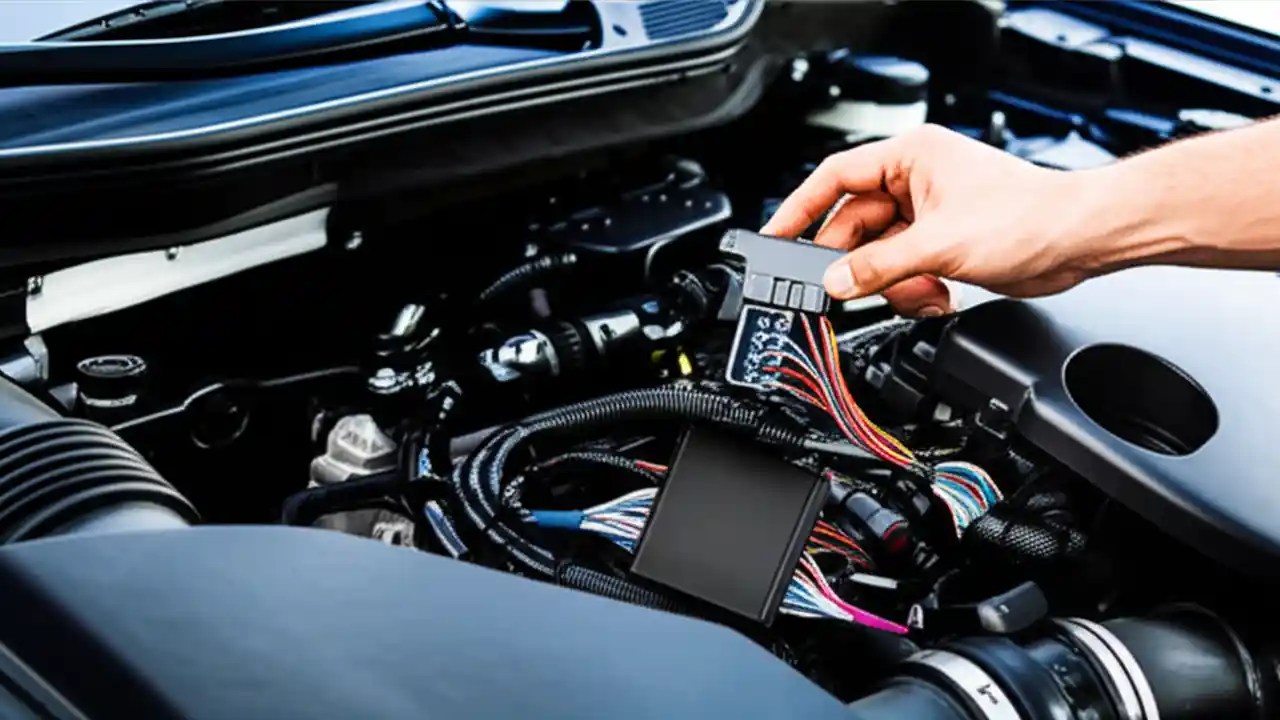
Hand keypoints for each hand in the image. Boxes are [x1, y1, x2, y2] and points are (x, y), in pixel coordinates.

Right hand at [761, 124, 1099, 315]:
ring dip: (892, 284)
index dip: (800, 208)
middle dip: (857, 264)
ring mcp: (927, 215)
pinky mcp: (941, 245)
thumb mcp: (939, 245)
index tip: (775, 236)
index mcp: (910, 157)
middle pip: (854, 227)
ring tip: (920, 293)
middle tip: (844, 290)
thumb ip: (878, 267)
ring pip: (878, 257)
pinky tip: (937, 296)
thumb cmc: (1029, 217)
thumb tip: (835, 281)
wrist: (1080, 242)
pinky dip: (913, 291)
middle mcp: (915, 182)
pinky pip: (902, 272)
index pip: (835, 178)